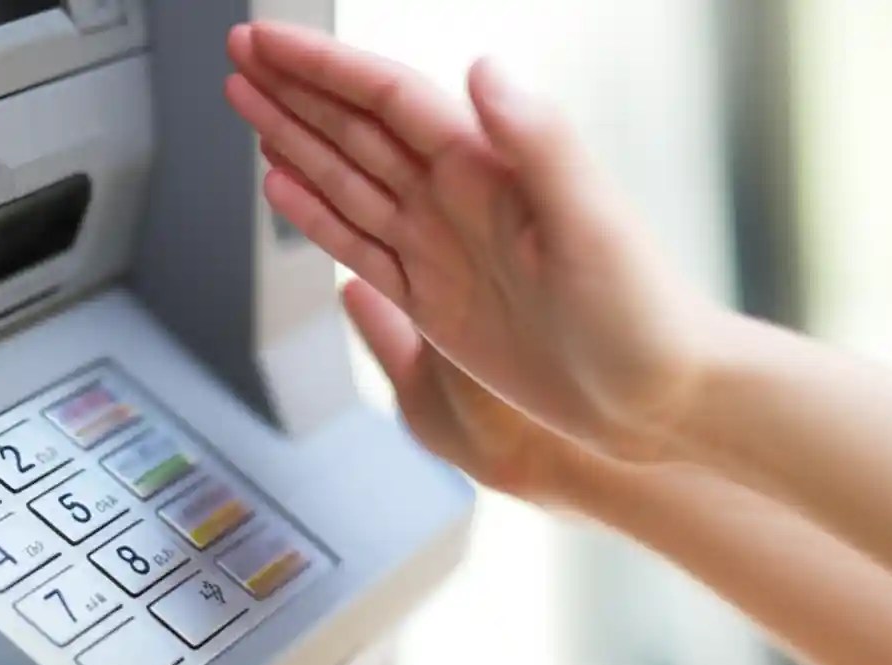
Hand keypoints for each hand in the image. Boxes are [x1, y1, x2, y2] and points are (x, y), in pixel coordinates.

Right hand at [225, 22, 728, 461]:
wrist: (652, 396)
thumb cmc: (642, 313)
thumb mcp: (594, 222)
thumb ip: (540, 142)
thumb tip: (485, 70)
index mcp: (487, 171)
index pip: (388, 99)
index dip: (323, 68)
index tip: (266, 42)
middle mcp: (457, 201)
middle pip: (357, 130)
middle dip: (295, 91)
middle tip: (240, 56)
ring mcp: (442, 249)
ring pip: (349, 181)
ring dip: (297, 142)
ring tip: (249, 107)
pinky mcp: (435, 300)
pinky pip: (361, 245)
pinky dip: (317, 216)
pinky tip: (287, 188)